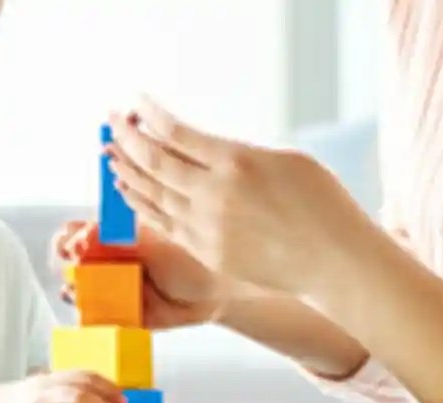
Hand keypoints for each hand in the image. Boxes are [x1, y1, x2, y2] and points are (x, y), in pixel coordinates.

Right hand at [50, 221, 228, 329]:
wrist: (218, 292)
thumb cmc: (192, 258)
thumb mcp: (155, 242)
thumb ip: (121, 237)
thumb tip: (86, 233)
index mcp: (118, 239)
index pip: (80, 233)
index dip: (69, 238)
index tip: (69, 244)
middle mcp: (113, 264)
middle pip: (74, 262)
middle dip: (65, 263)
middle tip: (71, 265)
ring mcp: (117, 291)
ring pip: (82, 291)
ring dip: (73, 290)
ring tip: (76, 289)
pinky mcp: (125, 317)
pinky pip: (100, 319)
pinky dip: (88, 317)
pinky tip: (84, 312)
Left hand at [105, 96, 380, 298]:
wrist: (331, 259)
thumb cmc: (319, 203)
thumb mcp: (284, 159)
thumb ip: (238, 153)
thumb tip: (202, 150)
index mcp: (236, 162)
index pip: (176, 133)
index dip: (150, 116)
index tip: (136, 103)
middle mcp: (214, 194)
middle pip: (155, 162)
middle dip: (128, 139)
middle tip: (111, 123)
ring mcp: (205, 226)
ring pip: (152, 193)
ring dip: (127, 171)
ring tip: (110, 154)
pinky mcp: (204, 250)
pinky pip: (162, 221)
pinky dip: (140, 203)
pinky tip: (127, 190)